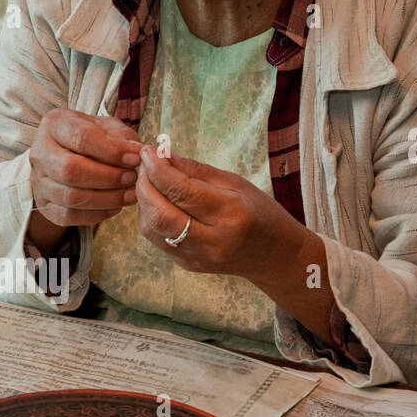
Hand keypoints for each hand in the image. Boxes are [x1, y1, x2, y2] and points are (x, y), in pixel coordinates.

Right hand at [28, 110, 142, 247]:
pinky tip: (115, 207)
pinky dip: (96, 215)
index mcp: (55, 124)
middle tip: (132, 178)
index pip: (82, 137)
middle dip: (108, 177)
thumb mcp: (105, 128)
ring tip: (129, 195)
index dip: (112, 150)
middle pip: (71, 169)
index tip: (136, 158)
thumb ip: (122, 136)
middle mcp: (40, 152)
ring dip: (106, 199)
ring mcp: (38, 181)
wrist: (63, 158)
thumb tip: (137, 153)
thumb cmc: (89, 139)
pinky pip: (68, 216)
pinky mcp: (44, 205)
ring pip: (70, 197)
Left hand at [135, 144, 303, 278]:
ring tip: (149, 182)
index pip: (181, 191)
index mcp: (230, 214)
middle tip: (144, 166)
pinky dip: (149, 217)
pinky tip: (156, 203)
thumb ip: (195, 170)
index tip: (148, 152)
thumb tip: (162, 155)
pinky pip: (156, 240)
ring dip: (143, 202)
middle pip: (160, 214)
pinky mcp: (186, 265)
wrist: (273, 255)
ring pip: (152, 229)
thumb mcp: (235, 183)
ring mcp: (197, 257)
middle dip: (145, 186)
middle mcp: (211, 240)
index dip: (158, 169)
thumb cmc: (258, 212)